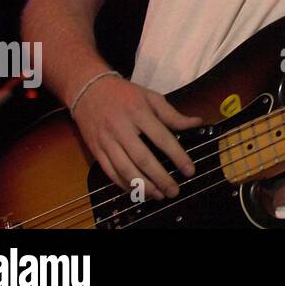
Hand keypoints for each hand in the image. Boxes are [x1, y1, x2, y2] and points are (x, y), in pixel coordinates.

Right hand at [70, 76, 202, 199]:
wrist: (88, 90)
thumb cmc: (124, 94)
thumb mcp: (151, 97)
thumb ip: (172, 114)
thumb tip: (196, 122)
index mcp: (139, 112)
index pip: (162, 138)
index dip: (177, 156)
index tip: (189, 170)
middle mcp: (121, 128)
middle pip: (142, 158)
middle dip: (160, 177)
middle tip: (174, 191)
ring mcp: (106, 141)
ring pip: (124, 169)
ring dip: (142, 186)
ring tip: (158, 195)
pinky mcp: (96, 150)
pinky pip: (110, 172)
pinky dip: (124, 184)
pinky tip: (137, 190)